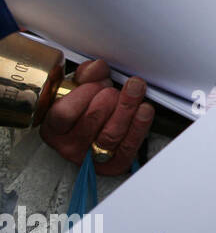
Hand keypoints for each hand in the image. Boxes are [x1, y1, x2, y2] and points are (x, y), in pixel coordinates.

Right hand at [39, 59, 154, 175]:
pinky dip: (140, 124)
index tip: (98, 82)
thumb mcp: (79, 90)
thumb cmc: (84, 111)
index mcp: (53, 128)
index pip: (64, 113)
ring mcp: (92, 158)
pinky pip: (129, 145)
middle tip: (115, 88)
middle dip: (109, 96)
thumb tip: (97, 68)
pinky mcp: (115, 164)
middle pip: (92, 120)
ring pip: (112, 133)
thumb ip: (86, 75)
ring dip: (127, 106)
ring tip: (134, 89)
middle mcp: (69, 146)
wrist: (97, 134)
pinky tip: (144, 109)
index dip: (84, 93)